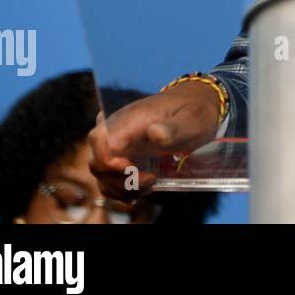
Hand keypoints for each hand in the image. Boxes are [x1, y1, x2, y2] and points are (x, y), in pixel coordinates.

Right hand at [87, 81, 222, 202]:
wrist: (197, 105)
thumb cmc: (194, 112)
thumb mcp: (192, 120)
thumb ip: (174, 128)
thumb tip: (155, 133)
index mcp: (130, 119)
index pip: (99, 140)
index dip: (107, 162)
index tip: (132, 170)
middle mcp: (118, 130)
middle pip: (97, 163)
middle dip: (119, 181)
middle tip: (151, 180)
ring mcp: (119, 143)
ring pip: (101, 175)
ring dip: (122, 189)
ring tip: (151, 183)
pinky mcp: (124, 154)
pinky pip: (110, 178)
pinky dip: (122, 189)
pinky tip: (144, 187)